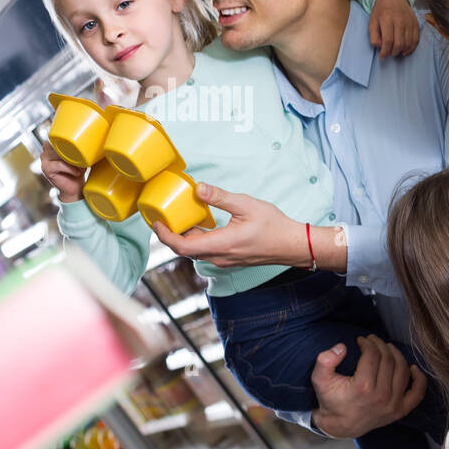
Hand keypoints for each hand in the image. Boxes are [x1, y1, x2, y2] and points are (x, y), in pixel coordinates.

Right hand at [40, 142, 86, 203]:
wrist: (75, 189)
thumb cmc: (78, 171)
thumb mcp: (79, 158)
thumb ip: (78, 149)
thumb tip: (88, 141)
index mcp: (52, 147)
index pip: (57, 137)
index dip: (69, 141)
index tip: (80, 147)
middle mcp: (46, 152)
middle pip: (57, 145)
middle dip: (71, 152)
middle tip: (82, 160)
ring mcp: (44, 160)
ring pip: (58, 153)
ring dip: (71, 160)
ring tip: (80, 168)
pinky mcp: (46, 169)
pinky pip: (59, 164)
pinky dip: (70, 168)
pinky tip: (77, 173)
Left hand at [151, 183, 306, 267]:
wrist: (293, 245)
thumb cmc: (274, 227)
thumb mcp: (246, 205)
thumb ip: (220, 197)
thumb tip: (198, 188)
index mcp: (220, 244)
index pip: (181, 246)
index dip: (164, 235)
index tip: (156, 221)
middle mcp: (219, 257)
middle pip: (184, 249)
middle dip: (171, 234)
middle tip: (163, 215)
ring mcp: (224, 261)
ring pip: (195, 251)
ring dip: (185, 236)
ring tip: (180, 217)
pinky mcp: (230, 260)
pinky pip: (206, 251)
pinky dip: (197, 239)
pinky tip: (201, 225)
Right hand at [311, 335, 427, 438]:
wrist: (340, 426)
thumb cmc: (331, 400)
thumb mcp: (320, 380)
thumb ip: (325, 361)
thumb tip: (342, 347)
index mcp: (362, 387)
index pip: (372, 355)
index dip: (367, 343)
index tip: (362, 340)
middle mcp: (381, 396)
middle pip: (388, 359)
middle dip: (380, 345)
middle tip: (373, 341)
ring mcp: (393, 404)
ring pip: (402, 370)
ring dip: (396, 355)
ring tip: (387, 349)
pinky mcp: (400, 411)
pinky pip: (417, 392)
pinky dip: (419, 378)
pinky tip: (413, 367)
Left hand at [368, 0, 419, 58]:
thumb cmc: (381, 12)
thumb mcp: (372, 21)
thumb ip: (374, 35)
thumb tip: (379, 47)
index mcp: (387, 19)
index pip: (388, 40)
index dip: (385, 51)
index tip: (382, 57)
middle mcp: (400, 20)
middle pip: (399, 43)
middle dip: (393, 52)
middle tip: (389, 53)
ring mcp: (409, 22)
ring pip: (408, 43)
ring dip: (401, 51)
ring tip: (396, 51)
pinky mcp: (416, 24)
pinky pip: (415, 40)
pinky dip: (410, 48)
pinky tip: (404, 50)